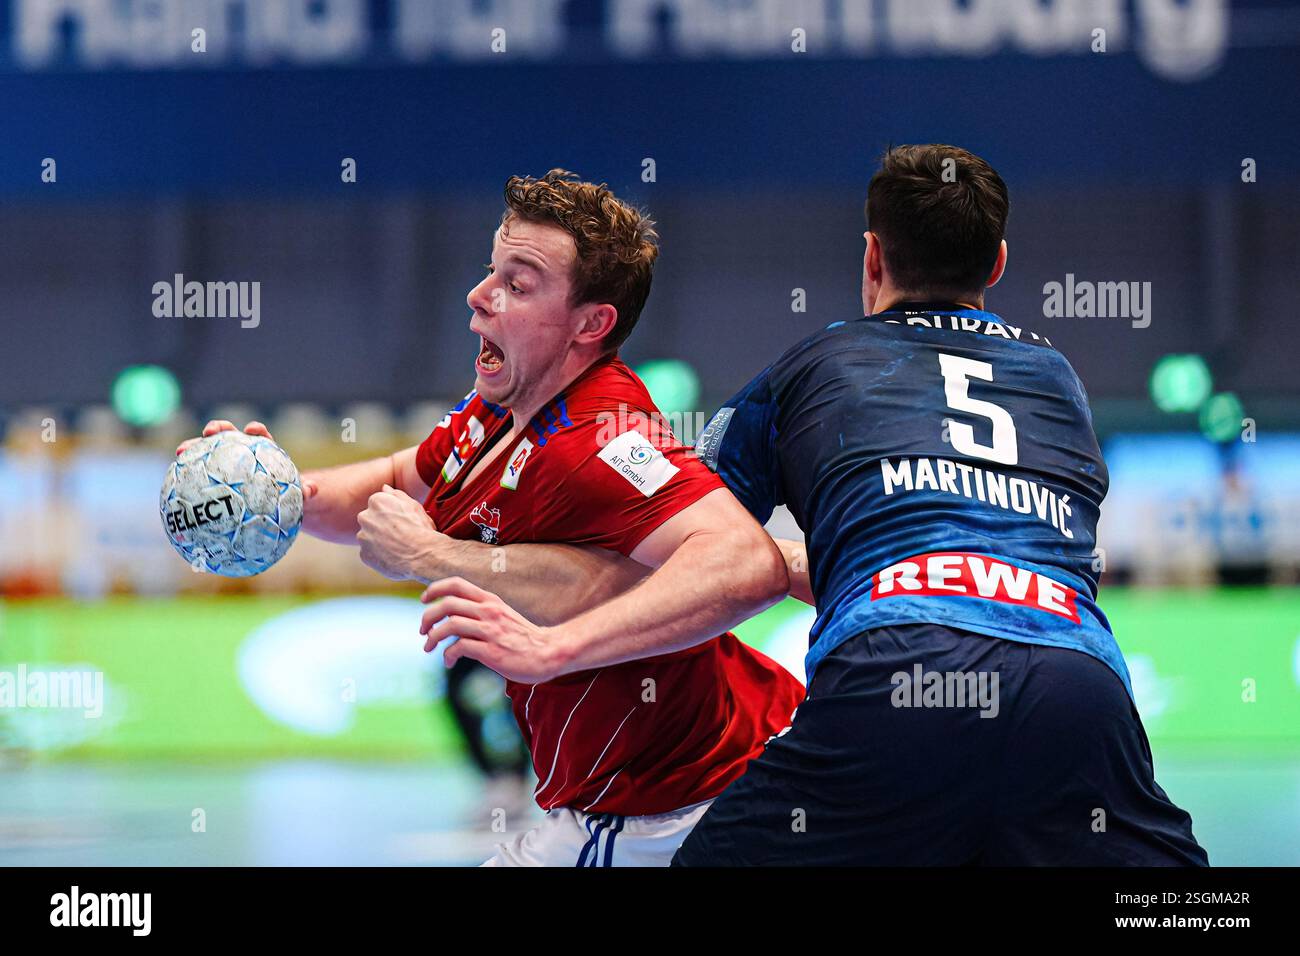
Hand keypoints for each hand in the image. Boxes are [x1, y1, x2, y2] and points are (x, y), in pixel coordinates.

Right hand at [176, 420, 318, 502]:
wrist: (279, 505)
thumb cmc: (290, 497)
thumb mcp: (302, 496)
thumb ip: (306, 492)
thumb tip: (312, 490)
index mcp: (265, 455)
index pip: (262, 438)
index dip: (257, 431)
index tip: (253, 430)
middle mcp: (243, 456)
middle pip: (231, 437)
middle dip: (220, 429)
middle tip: (211, 430)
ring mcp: (227, 466)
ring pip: (210, 453)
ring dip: (195, 448)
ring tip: (181, 450)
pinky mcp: (216, 479)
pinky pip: (200, 478)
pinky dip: (187, 479)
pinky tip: (172, 485)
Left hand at [357, 484, 438, 580]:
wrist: (423, 556)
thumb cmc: (421, 529)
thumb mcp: (414, 506)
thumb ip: (396, 495)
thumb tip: (384, 488)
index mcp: (377, 501)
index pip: (377, 505)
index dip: (390, 514)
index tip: (400, 522)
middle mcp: (365, 517)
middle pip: (370, 520)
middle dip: (380, 526)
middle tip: (398, 535)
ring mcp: (363, 537)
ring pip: (368, 537)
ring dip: (378, 541)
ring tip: (397, 547)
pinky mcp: (363, 554)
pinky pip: (368, 553)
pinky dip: (377, 555)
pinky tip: (392, 556)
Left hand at [419, 577, 565, 683]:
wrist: (549, 652)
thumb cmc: (524, 637)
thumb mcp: (503, 614)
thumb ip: (482, 612)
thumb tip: (455, 616)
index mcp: (490, 600)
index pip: (456, 584)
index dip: (435, 589)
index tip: (424, 599)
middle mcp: (488, 611)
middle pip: (447, 604)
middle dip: (427, 616)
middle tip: (423, 630)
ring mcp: (490, 631)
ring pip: (449, 625)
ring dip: (432, 637)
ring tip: (428, 647)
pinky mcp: (491, 651)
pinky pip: (459, 648)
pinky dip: (447, 655)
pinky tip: (449, 662)